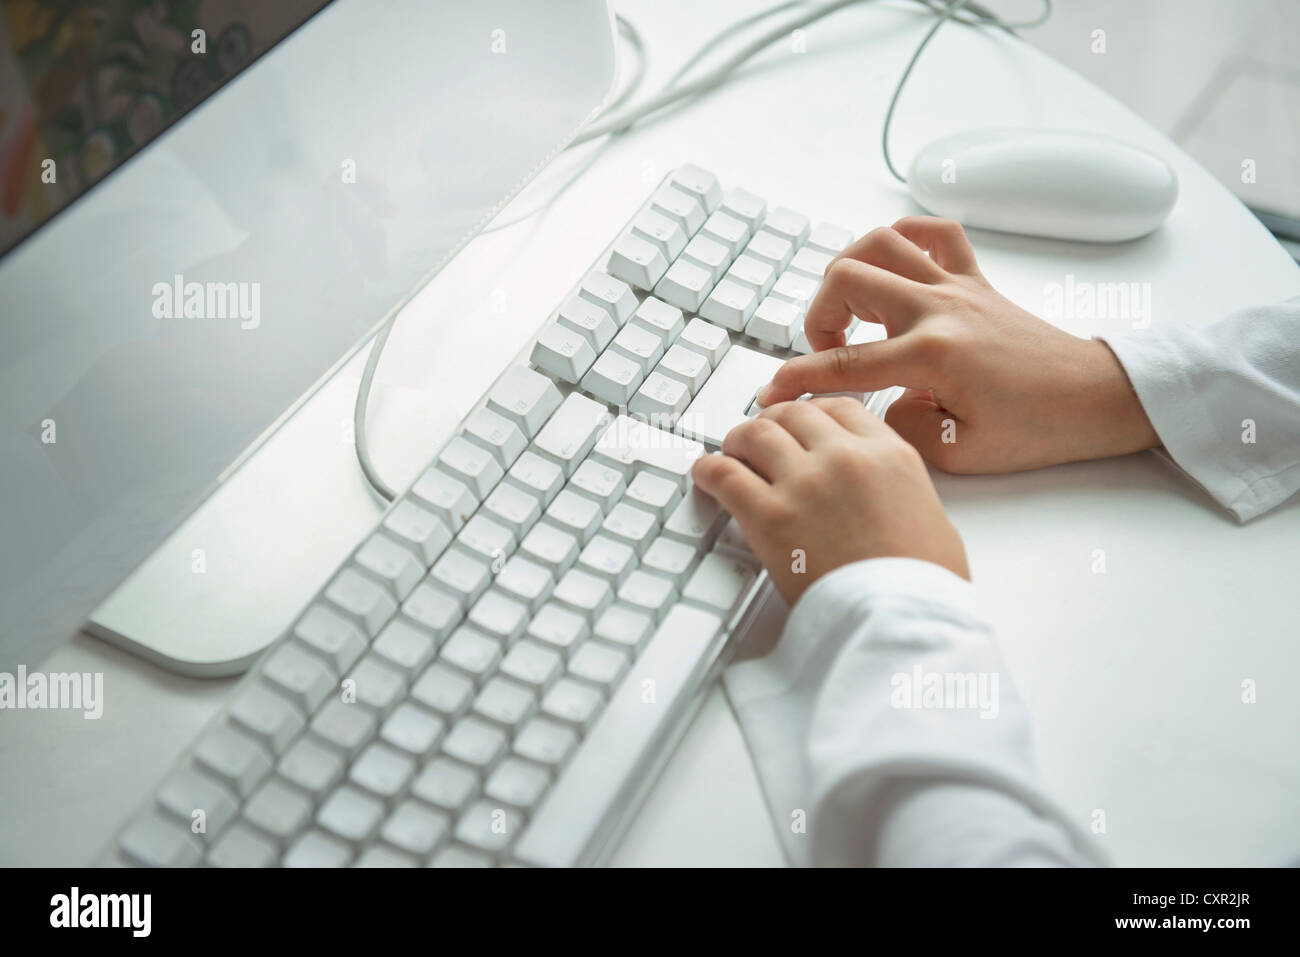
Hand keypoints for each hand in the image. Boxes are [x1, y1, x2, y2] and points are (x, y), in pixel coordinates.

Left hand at [691, 397, 968, 604]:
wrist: (902, 621)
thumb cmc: (922, 583)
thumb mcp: (930, 516)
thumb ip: (897, 489)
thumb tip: (880, 495)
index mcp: (888, 455)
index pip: (840, 408)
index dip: (812, 411)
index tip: (799, 421)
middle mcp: (844, 458)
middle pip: (793, 415)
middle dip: (772, 422)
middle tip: (759, 436)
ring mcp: (804, 483)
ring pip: (756, 435)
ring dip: (738, 440)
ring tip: (730, 452)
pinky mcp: (769, 516)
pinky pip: (725, 475)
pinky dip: (709, 470)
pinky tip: (705, 475)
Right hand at [754, 217, 1159, 472]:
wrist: (1094, 398)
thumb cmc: (1037, 429)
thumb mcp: (959, 454)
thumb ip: (900, 428)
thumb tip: (879, 404)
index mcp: (934, 356)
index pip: (845, 364)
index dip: (798, 380)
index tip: (770, 393)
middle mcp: (941, 310)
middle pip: (849, 279)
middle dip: (818, 315)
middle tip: (824, 351)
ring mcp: (959, 288)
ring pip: (883, 243)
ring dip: (850, 269)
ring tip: (850, 309)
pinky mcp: (976, 282)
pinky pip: (936, 233)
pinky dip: (905, 237)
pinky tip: (892, 266)